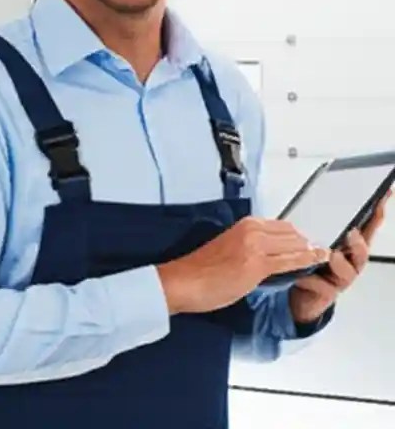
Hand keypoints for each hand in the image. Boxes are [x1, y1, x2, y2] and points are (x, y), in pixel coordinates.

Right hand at [156, 217, 328, 315]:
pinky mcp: (257, 264)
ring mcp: (255, 246)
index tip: (310, 244)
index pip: (282, 226)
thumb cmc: (200, 270)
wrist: (183, 281)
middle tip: (323, 251)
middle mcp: (251, 230)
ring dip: (312, 251)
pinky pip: (291, 260)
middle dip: (309, 242)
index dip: (299, 236)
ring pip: (295, 244)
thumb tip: (272, 255)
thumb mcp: (229, 249)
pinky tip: (318, 261)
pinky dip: (307, 260)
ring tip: (325, 256)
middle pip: (293, 233)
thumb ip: (251, 247)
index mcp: (244, 224)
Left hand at [289, 189, 389, 323]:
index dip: (376, 214)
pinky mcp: (328, 294)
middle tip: (352, 233)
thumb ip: (317, 228)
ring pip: (348, 270)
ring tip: (331, 255)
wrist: (299, 296)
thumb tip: (315, 200)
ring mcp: (341, 279)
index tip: (384, 195)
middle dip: (359, 242)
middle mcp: (350, 262)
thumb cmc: (309, 264)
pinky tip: (301, 277)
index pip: (366, 228)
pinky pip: (322, 285)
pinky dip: (311, 280)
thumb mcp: (312, 243)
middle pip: (362, 252)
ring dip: (339, 262)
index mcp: (348, 247)